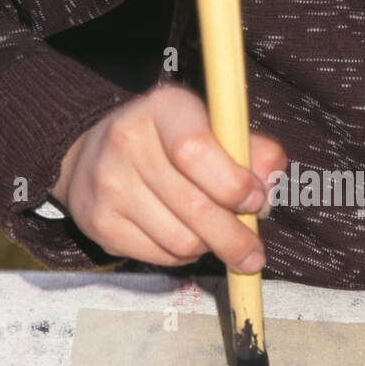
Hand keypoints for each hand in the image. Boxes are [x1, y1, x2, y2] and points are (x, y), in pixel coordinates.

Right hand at [49, 83, 286, 268]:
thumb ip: (254, 150)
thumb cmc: (173, 143)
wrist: (95, 157)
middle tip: (253, 251)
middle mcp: (127, 141)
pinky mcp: (100, 222)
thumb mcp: (216, 129)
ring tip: (214, 235)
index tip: (255, 202)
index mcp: (163, 108)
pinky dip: (185, 256)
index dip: (233, 184)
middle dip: (235, 236)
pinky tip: (185, 237)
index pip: (195, 150)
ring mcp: (108, 184)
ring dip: (210, 246)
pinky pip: (161, 256)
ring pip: (182, 240)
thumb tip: (269, 181)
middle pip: (194, 206)